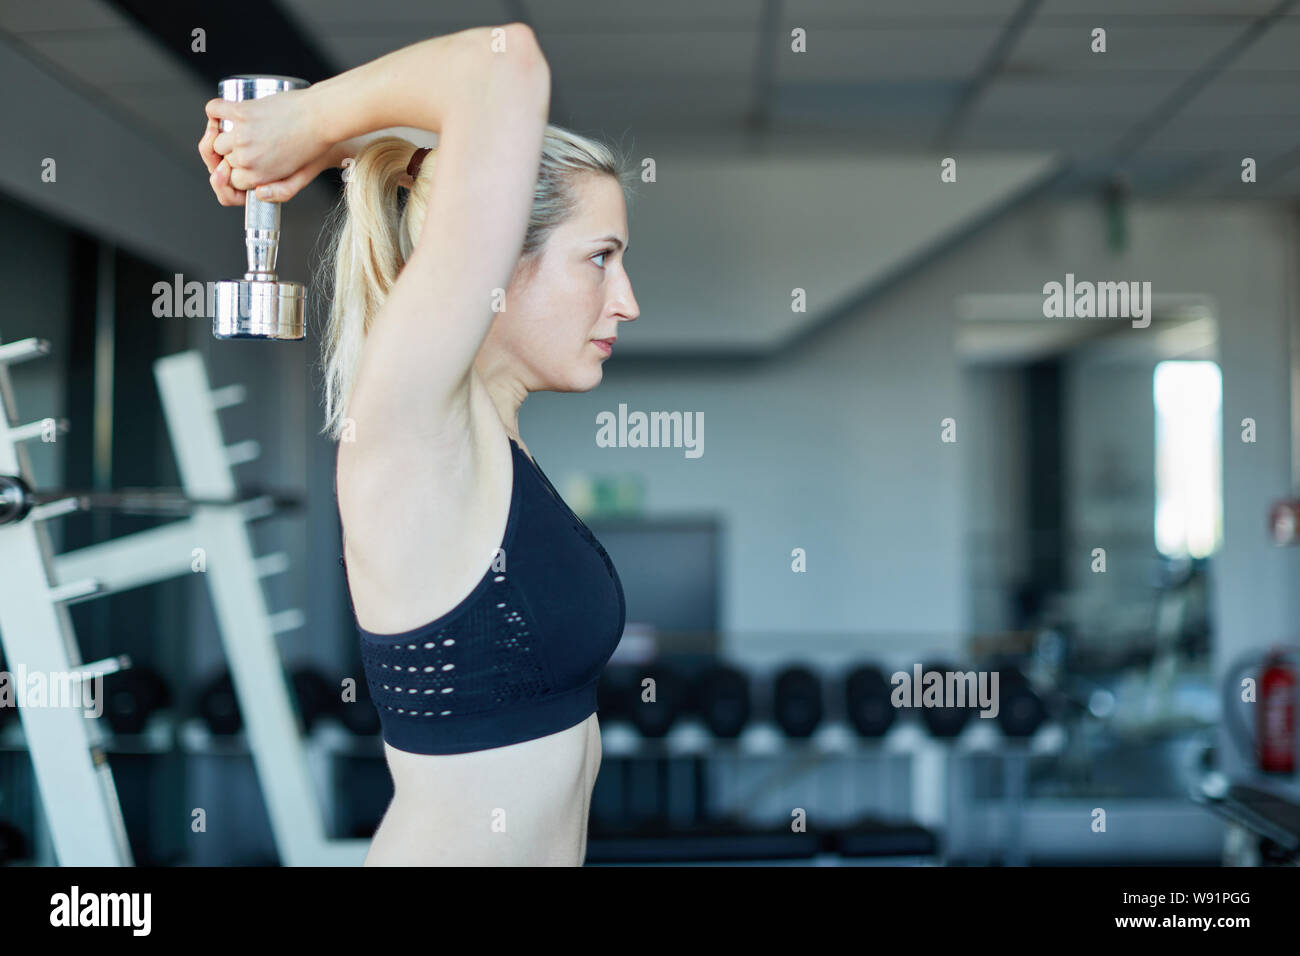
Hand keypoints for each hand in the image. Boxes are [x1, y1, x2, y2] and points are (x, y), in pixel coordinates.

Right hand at [198, 88, 334, 205]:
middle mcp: (245, 158)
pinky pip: (214, 110)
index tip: (242, 165)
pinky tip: (223, 116)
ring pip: (215, 141)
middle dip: (230, 155)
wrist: (322, 118)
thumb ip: (280, 193)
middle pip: (221, 161)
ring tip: (239, 132)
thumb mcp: (299, 179)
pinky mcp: (242, 111)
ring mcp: (241, 134)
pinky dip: (214, 113)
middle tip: (245, 145)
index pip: (230, 181)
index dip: (235, 173)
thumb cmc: (313, 147)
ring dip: (221, 136)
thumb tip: (258, 194)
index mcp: (257, 177)